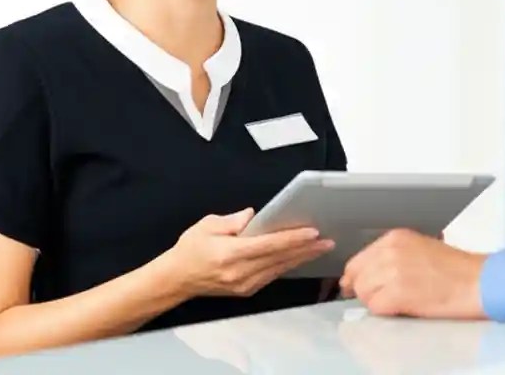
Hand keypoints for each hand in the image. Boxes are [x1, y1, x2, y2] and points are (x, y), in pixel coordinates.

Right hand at [163, 209, 333, 298]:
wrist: (176, 279)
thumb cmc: (190, 250)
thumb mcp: (206, 226)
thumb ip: (232, 220)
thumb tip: (253, 216)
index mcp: (230, 254)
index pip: (269, 245)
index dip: (292, 238)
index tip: (312, 232)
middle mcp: (240, 272)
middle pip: (279, 258)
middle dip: (306, 249)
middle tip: (328, 240)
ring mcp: (244, 284)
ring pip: (279, 268)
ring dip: (301, 258)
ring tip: (321, 247)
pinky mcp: (247, 290)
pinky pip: (273, 275)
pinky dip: (288, 265)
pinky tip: (301, 257)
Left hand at [339, 229, 486, 319]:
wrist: (477, 281)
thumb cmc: (457, 270)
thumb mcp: (420, 248)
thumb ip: (393, 256)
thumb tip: (370, 273)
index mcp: (395, 238)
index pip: (359, 259)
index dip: (357, 277)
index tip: (355, 286)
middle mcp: (390, 250)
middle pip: (357, 276)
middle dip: (365, 290)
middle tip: (380, 299)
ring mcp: (393, 271)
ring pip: (364, 292)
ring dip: (376, 301)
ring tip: (398, 302)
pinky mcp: (397, 292)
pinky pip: (375, 307)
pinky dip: (385, 311)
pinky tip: (402, 308)